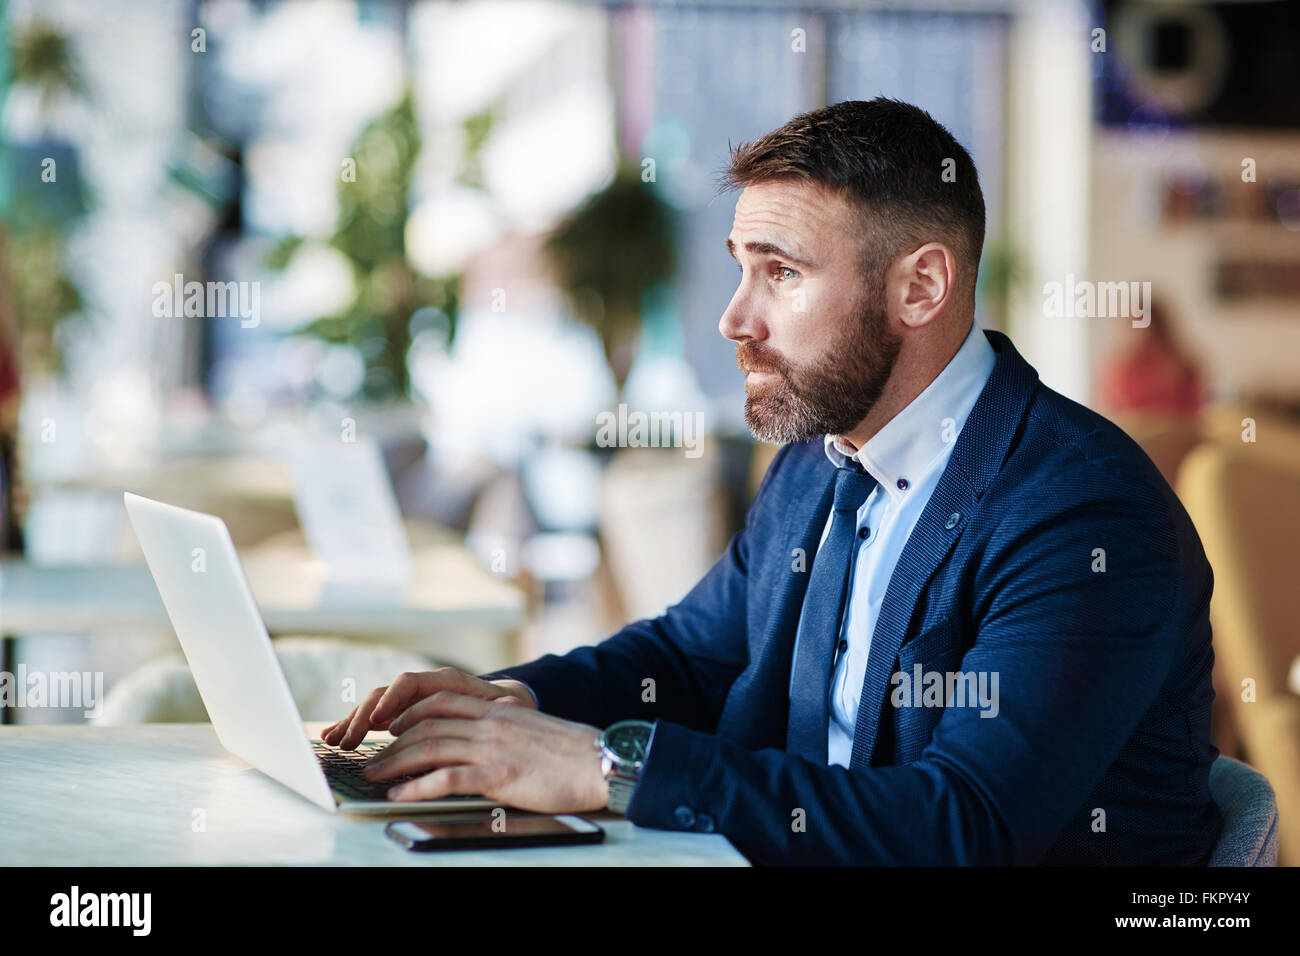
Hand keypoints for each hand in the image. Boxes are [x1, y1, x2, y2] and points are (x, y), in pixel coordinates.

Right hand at [320, 667, 535, 749]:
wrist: (503, 705)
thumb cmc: (503, 708)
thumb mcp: (504, 709)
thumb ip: (501, 708)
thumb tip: (510, 704)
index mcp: (446, 682)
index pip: (410, 683)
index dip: (393, 700)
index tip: (379, 719)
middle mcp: (423, 688)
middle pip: (385, 695)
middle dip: (363, 717)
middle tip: (348, 741)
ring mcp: (409, 701)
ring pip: (374, 706)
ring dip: (353, 723)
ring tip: (334, 742)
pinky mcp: (402, 715)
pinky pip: (373, 718)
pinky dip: (354, 726)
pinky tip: (333, 738)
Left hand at [362, 691, 608, 813]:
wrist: (600, 762)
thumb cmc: (572, 752)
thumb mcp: (532, 728)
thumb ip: (504, 727)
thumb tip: (484, 739)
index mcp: (497, 710)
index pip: (440, 702)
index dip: (409, 713)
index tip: (391, 727)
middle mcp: (489, 723)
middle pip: (426, 726)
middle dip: (392, 743)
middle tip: (372, 759)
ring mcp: (491, 748)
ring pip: (429, 748)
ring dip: (395, 764)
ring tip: (375, 776)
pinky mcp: (497, 775)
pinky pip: (446, 779)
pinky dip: (418, 786)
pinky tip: (401, 794)